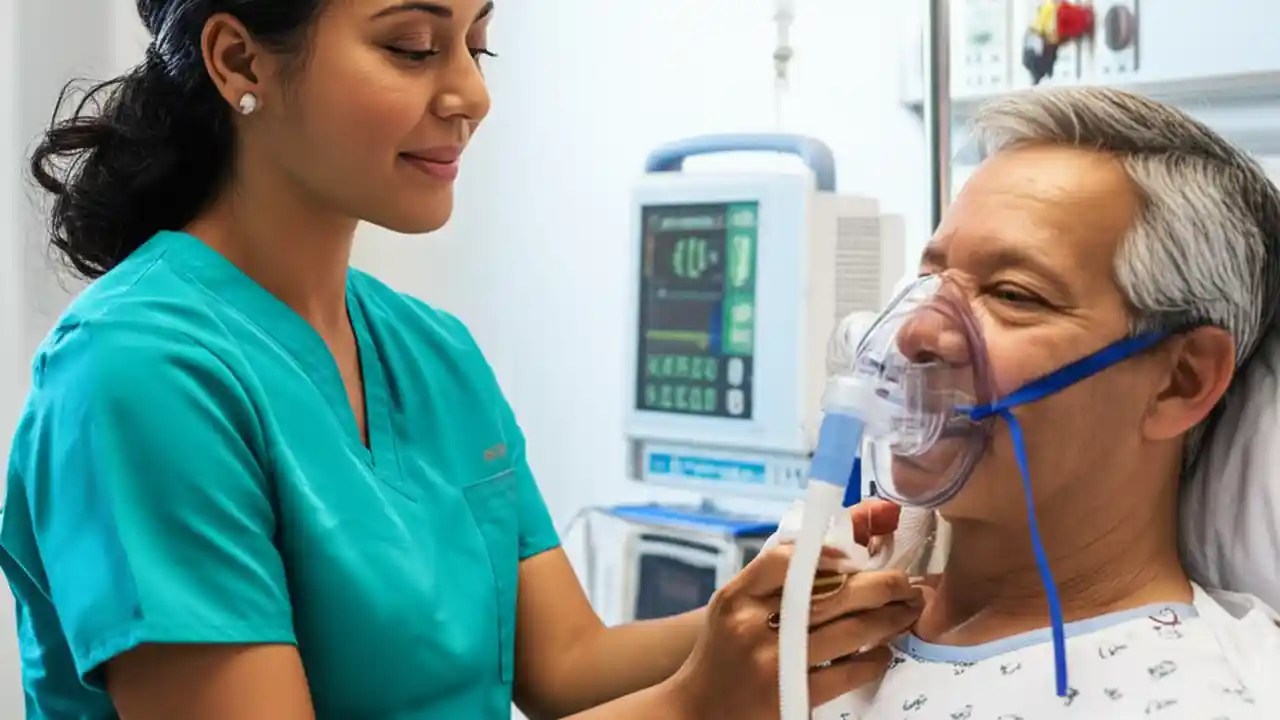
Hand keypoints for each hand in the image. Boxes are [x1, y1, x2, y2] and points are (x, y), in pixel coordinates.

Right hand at [666, 544, 924, 718]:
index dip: (829, 552)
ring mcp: (774, 664)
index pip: (785, 559)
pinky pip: (847, 673)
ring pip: (848, 632)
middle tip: (905, 584)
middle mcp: (752, 626)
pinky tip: (883, 654)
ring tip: (905, 613)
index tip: (858, 556)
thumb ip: (773, 577)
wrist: (698, 710)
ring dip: (887, 621)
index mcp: (737, 597)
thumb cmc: (725, 650)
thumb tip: (835, 549)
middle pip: (831, 594)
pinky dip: (873, 661)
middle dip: (880, 585)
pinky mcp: (792, 698)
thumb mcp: (733, 606)